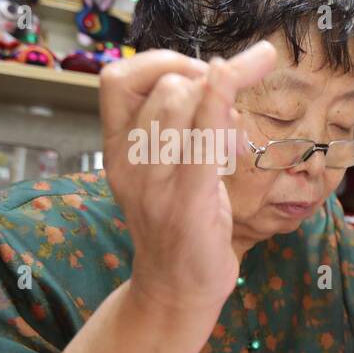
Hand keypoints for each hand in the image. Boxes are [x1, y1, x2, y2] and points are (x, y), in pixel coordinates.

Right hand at [100, 41, 276, 328]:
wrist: (177, 290)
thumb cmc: (184, 223)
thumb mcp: (172, 168)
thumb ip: (184, 127)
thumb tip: (223, 74)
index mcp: (118, 147)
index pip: (118, 78)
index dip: (163, 62)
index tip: (202, 75)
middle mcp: (128, 160)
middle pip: (164, 86)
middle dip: (209, 79)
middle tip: (235, 113)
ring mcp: (154, 182)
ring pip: (181, 102)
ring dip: (223, 100)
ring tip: (235, 141)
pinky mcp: (185, 202)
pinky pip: (199, 141)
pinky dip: (218, 100)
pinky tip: (230, 77)